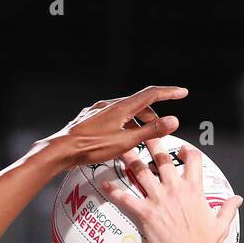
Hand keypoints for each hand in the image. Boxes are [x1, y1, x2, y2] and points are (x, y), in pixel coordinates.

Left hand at [39, 85, 188, 170]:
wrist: (61, 150)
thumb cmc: (91, 147)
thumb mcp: (126, 142)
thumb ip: (151, 131)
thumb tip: (174, 120)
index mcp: (122, 107)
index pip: (151, 94)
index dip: (169, 93)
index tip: (182, 92)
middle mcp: (110, 105)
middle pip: (139, 106)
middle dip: (153, 117)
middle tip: (160, 133)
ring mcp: (99, 111)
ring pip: (125, 113)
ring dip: (137, 124)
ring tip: (140, 141)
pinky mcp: (91, 119)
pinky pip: (113, 119)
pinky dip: (123, 126)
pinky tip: (120, 141)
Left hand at [99, 136, 243, 242]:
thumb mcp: (221, 224)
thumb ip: (228, 208)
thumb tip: (238, 199)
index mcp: (194, 189)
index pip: (192, 160)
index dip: (187, 150)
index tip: (181, 148)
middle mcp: (175, 189)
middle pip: (161, 157)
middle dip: (152, 142)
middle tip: (142, 133)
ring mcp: (159, 199)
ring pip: (140, 171)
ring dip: (129, 158)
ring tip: (119, 148)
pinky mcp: (146, 213)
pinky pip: (126, 199)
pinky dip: (114, 191)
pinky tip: (104, 184)